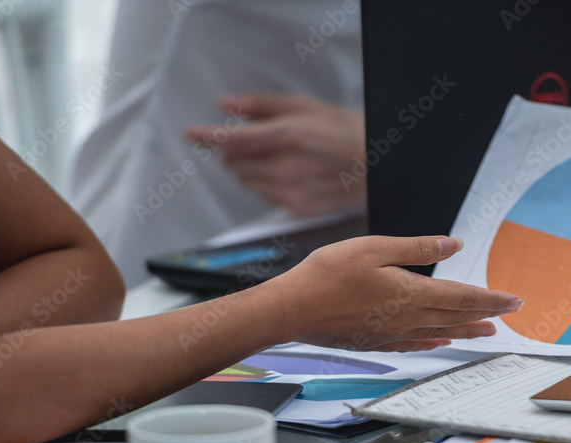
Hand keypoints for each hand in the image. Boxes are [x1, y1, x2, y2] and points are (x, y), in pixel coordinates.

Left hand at [185, 93, 365, 216]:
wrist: (380, 165)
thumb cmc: (346, 131)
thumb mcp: (308, 107)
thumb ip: (263, 105)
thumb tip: (226, 105)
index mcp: (292, 135)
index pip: (235, 139)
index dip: (207, 135)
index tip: (190, 133)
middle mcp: (291, 166)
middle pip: (234, 162)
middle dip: (233, 151)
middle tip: (252, 142)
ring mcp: (295, 190)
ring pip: (246, 180)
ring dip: (249, 168)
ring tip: (278, 157)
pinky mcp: (300, 209)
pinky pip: (264, 196)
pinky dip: (265, 183)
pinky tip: (289, 174)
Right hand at [268, 235, 523, 351]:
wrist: (292, 309)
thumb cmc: (327, 275)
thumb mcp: (374, 248)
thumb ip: (416, 249)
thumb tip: (454, 245)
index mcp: (411, 294)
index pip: (462, 297)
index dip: (491, 299)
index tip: (514, 301)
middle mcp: (407, 319)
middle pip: (455, 317)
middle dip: (486, 315)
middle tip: (509, 315)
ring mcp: (391, 334)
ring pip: (439, 333)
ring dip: (465, 331)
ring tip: (485, 332)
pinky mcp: (375, 342)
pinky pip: (413, 344)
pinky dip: (432, 342)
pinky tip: (438, 342)